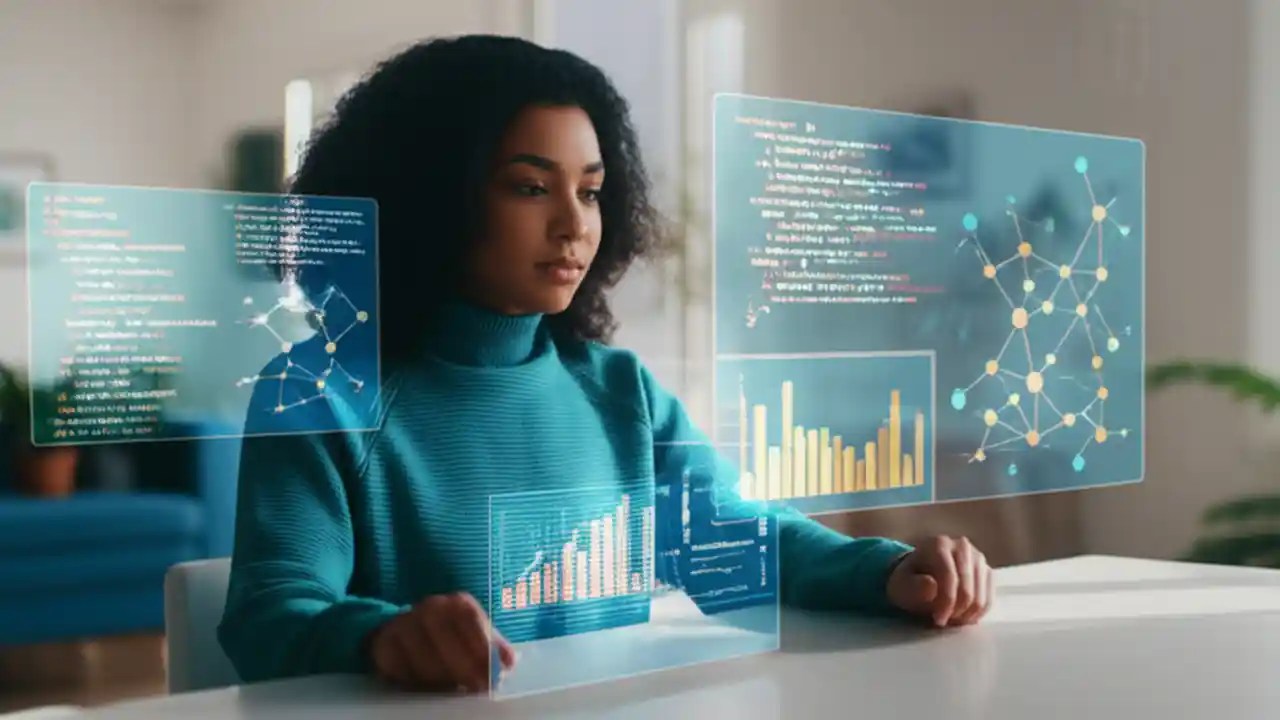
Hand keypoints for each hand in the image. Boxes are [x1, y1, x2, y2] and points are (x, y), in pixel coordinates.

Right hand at [368, 592, 516, 691]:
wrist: (408, 632)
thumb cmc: (452, 638)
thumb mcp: (477, 637)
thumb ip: (493, 648)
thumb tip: (509, 661)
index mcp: (457, 604)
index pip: (470, 617)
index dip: (482, 645)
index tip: (493, 672)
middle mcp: (430, 607)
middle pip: (444, 634)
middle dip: (462, 665)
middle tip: (475, 687)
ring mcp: (404, 623)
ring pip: (421, 654)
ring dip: (439, 677)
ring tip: (450, 687)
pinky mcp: (384, 643)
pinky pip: (398, 667)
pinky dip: (413, 680)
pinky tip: (425, 684)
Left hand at [885, 535, 993, 627]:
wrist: (919, 577)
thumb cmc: (908, 581)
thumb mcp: (901, 585)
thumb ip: (913, 586)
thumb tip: (932, 585)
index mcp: (939, 544)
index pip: (950, 578)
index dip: (946, 603)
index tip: (937, 620)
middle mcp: (962, 546)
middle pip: (968, 590)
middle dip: (955, 612)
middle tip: (943, 622)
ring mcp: (978, 559)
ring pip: (980, 598)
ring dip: (966, 615)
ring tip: (950, 620)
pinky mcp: (987, 572)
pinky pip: (988, 601)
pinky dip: (976, 614)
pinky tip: (961, 617)